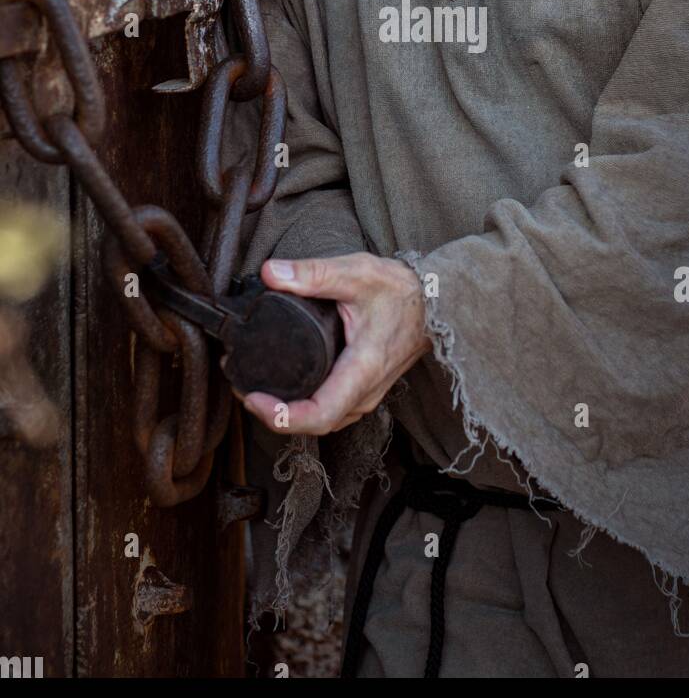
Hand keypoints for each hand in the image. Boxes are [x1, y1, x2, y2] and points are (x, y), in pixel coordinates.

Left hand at [234, 252, 431, 435]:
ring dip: (289, 413)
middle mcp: (365, 391)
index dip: (282, 416)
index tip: (253, 398)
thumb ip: (313, 273)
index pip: (321, 414)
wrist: (437, 303)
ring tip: (256, 389)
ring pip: (324, 421)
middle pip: (316, 424)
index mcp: (363, 368)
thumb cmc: (401, 291)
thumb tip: (271, 273)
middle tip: (242, 388)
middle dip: (274, 415)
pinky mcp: (365, 391)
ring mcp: (367, 395)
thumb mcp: (356, 273)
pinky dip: (306, 408)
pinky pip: (332, 411)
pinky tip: (286, 387)